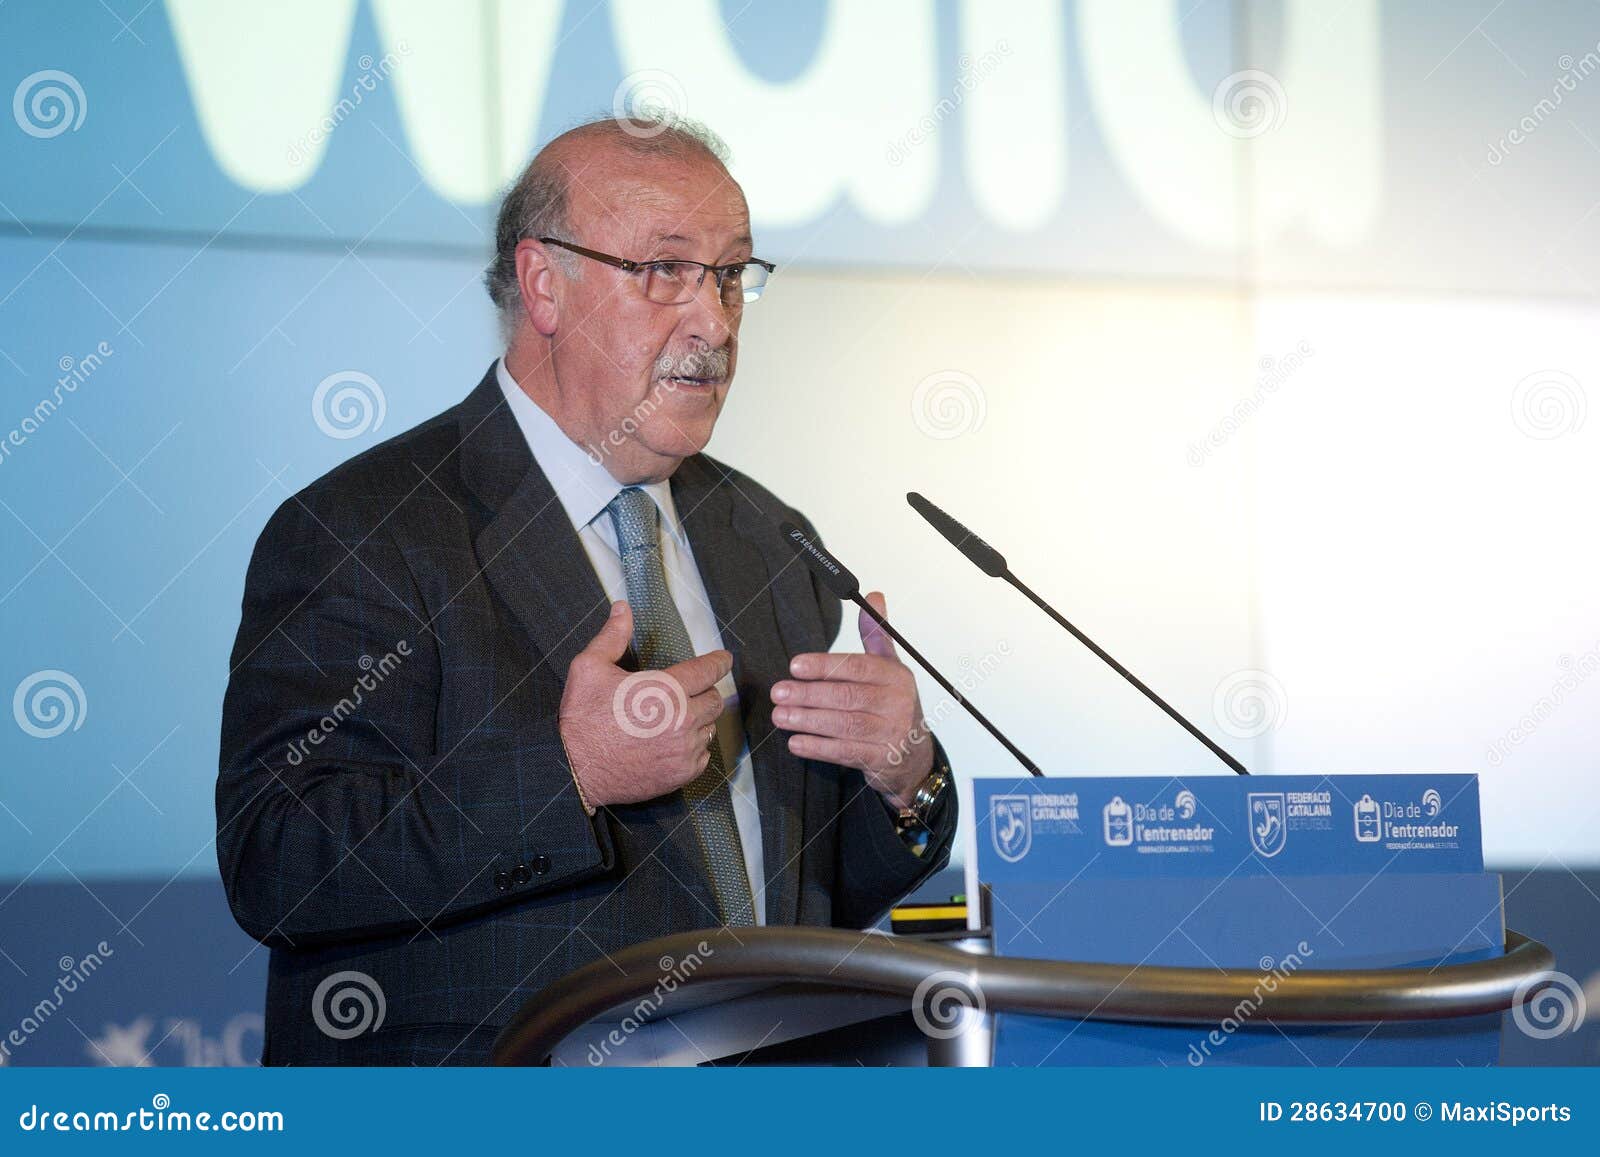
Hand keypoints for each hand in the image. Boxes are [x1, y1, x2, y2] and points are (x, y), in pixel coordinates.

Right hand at [559, 601, 731, 807]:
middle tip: (688, 693)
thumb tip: (623, 608)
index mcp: (665, 689)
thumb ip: (612, 636)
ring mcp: (684, 749)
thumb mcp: (590, 668)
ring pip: (709, 728)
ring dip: (698, 721)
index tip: (724, 659)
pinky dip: (693, 748)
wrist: (574, 771)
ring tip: (673, 720)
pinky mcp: (681, 773)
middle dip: (705, 692)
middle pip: (715, 700)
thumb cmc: (581, 718)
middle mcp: (682, 719)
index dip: (719, 662)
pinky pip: (703, 756)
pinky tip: (672, 744)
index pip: (709, 670)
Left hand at [771, 591, 932, 807]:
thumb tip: (874, 596)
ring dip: (808, 721)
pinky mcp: (881, 759)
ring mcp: (890, 733)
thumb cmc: (894, 706)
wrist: (914, 757)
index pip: (858, 667)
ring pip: (844, 725)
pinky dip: (818, 748)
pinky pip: (845, 752)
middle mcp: (896, 703)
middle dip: (808, 695)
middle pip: (847, 697)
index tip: (795, 665)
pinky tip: (796, 742)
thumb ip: (876, 635)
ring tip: (780, 716)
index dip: (824, 665)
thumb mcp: (890, 668)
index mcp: (895, 676)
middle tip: (778, 692)